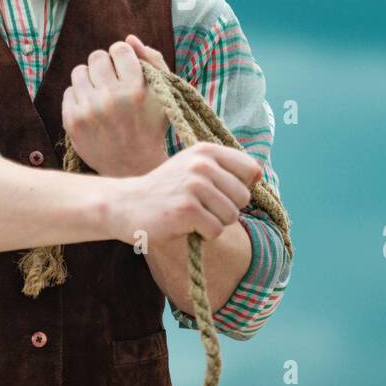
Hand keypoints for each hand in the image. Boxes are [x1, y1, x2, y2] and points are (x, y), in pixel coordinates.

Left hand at [61, 34, 171, 176]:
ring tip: (101, 95)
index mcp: (136, 87)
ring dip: (90, 80)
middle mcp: (111, 97)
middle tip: (112, 83)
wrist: (133, 166)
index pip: (119, 48)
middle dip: (105, 66)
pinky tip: (93, 110)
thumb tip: (128, 38)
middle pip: (97, 57)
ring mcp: (90, 109)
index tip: (125, 69)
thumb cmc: (151, 125)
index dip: (122, 56)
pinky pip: (68, 91)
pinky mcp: (73, 121)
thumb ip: (152, 60)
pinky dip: (80, 98)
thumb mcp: (163, 93)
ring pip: (79, 71)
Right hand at [105, 142, 261, 244]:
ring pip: (231, 216)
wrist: (126, 204)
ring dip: (214, 223)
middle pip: (243, 197)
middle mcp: (202, 164)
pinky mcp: (187, 210)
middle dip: (226, 209)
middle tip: (200, 207)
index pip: (251, 170)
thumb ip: (224, 168)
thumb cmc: (165, 189)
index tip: (220, 192)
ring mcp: (194, 186)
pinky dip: (203, 234)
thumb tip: (259, 174)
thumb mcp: (192, 167)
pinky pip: (216, 231)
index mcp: (206, 150)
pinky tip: (184, 225)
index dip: (241, 187)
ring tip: (191, 215)